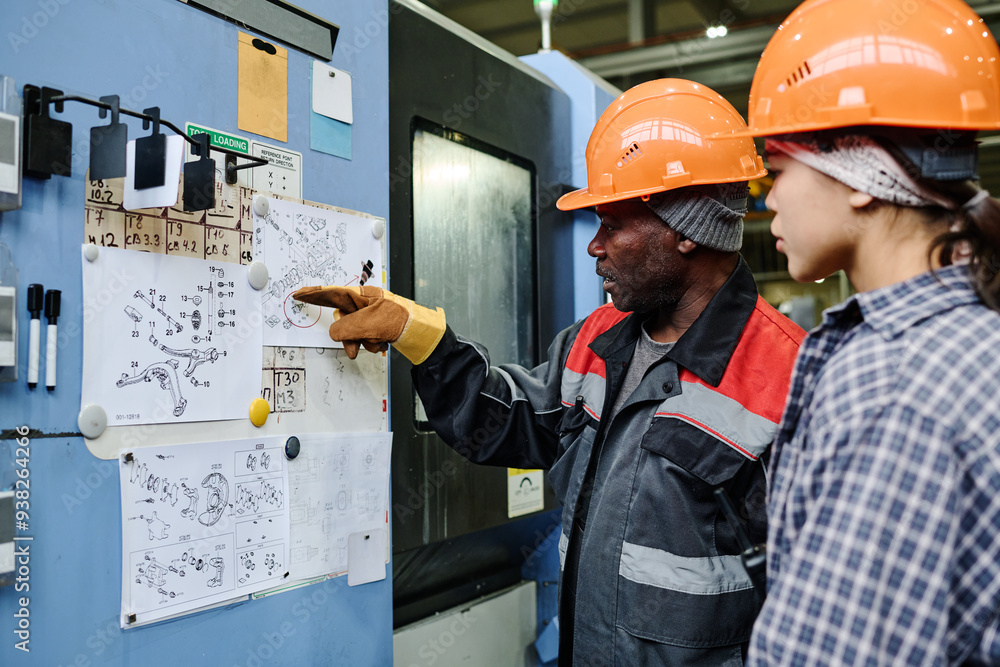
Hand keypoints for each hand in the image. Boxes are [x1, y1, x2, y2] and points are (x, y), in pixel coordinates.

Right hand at [292, 285, 445, 363]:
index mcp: (360, 295)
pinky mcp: (376, 327)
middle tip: (354, 347)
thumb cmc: (400, 319)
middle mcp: (363, 304)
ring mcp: (369, 316)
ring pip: (353, 333)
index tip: (298, 294)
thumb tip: (335, 333)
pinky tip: (384, 343)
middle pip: (342, 320)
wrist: (420, 332)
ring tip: (379, 341)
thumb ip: (346, 328)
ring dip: (364, 342)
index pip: (331, 294)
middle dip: (350, 336)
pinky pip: (364, 338)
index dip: (314, 294)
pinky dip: (372, 344)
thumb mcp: (368, 323)